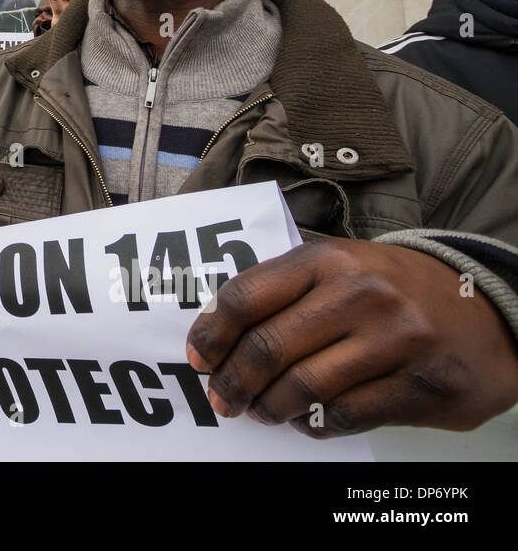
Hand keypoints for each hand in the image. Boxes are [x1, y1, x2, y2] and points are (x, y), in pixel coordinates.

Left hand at [186, 238, 517, 436]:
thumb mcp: (340, 267)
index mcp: (329, 259)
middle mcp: (361, 294)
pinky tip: (306, 420)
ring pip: (303, 387)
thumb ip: (283, 290)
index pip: (247, 296)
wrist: (485, 308)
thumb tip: (215, 332)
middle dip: (233, 381)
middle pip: (268, 347)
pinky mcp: (421, 385)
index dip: (211, 333)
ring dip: (270, 407)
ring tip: (261, 411)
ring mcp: (395, 340)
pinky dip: (314, 424)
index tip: (198, 357)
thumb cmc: (394, 288)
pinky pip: (345, 415)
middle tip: (221, 398)